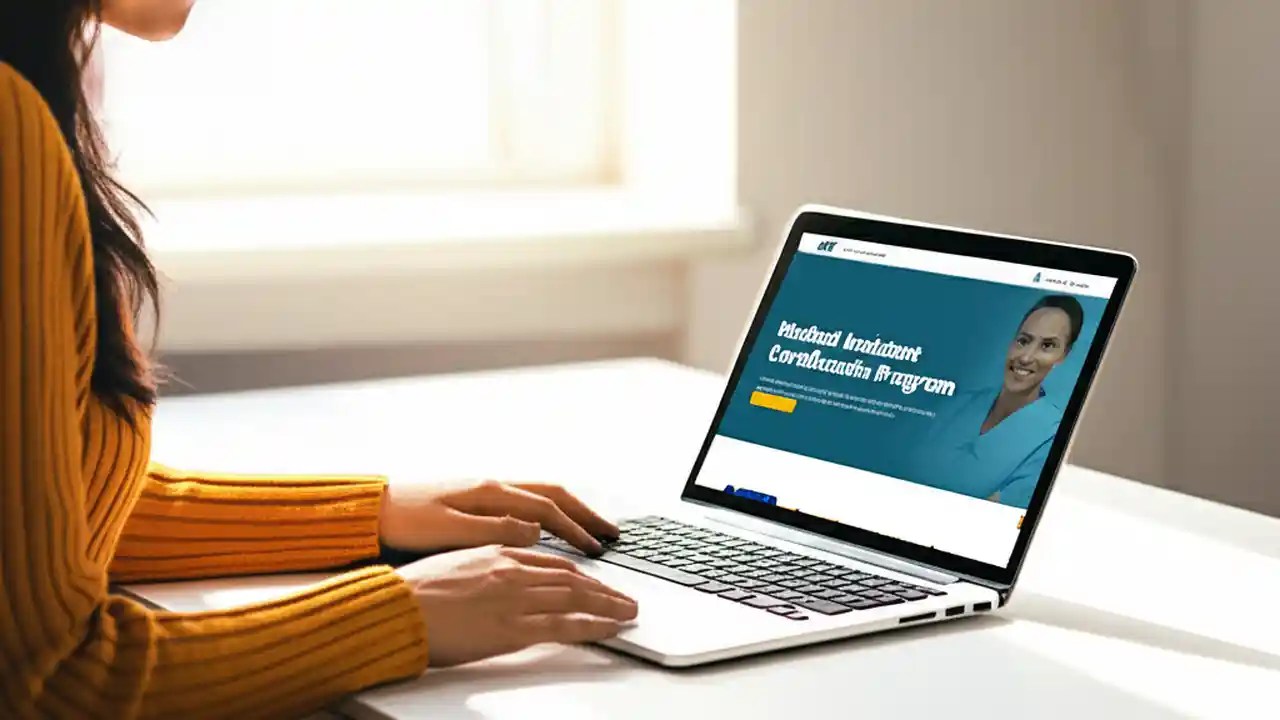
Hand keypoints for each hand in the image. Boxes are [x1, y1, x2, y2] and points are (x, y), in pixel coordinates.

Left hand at [380, 479, 619, 555]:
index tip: (597, 548)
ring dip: (569, 512)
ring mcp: (484, 491)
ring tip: (589, 529)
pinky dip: (547, 514)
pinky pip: (524, 503)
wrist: (370, 510)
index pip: (547, 508)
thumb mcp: (449, 530)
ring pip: (540, 496)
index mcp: (490, 493)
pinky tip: (548, 529)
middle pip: (552, 495)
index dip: (576, 529)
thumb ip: (494, 530)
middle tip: (610, 533)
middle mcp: (492, 487)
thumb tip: (536, 531)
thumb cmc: (404, 522)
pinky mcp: (474, 501)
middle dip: (584, 514)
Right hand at [397, 545, 637, 666]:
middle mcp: (512, 571)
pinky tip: (610, 627)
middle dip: (603, 587)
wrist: (395, 608)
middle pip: (571, 577)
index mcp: (498, 553)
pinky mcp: (511, 628)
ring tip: (627, 611)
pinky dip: (592, 625)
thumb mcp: (457, 563)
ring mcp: (514, 598)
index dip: (580, 573)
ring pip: (575, 597)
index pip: (553, 561)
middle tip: (624, 596)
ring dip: (608, 604)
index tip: (596, 581)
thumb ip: (487, 564)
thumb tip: (502, 572)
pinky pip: (563, 626)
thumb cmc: (416, 590)